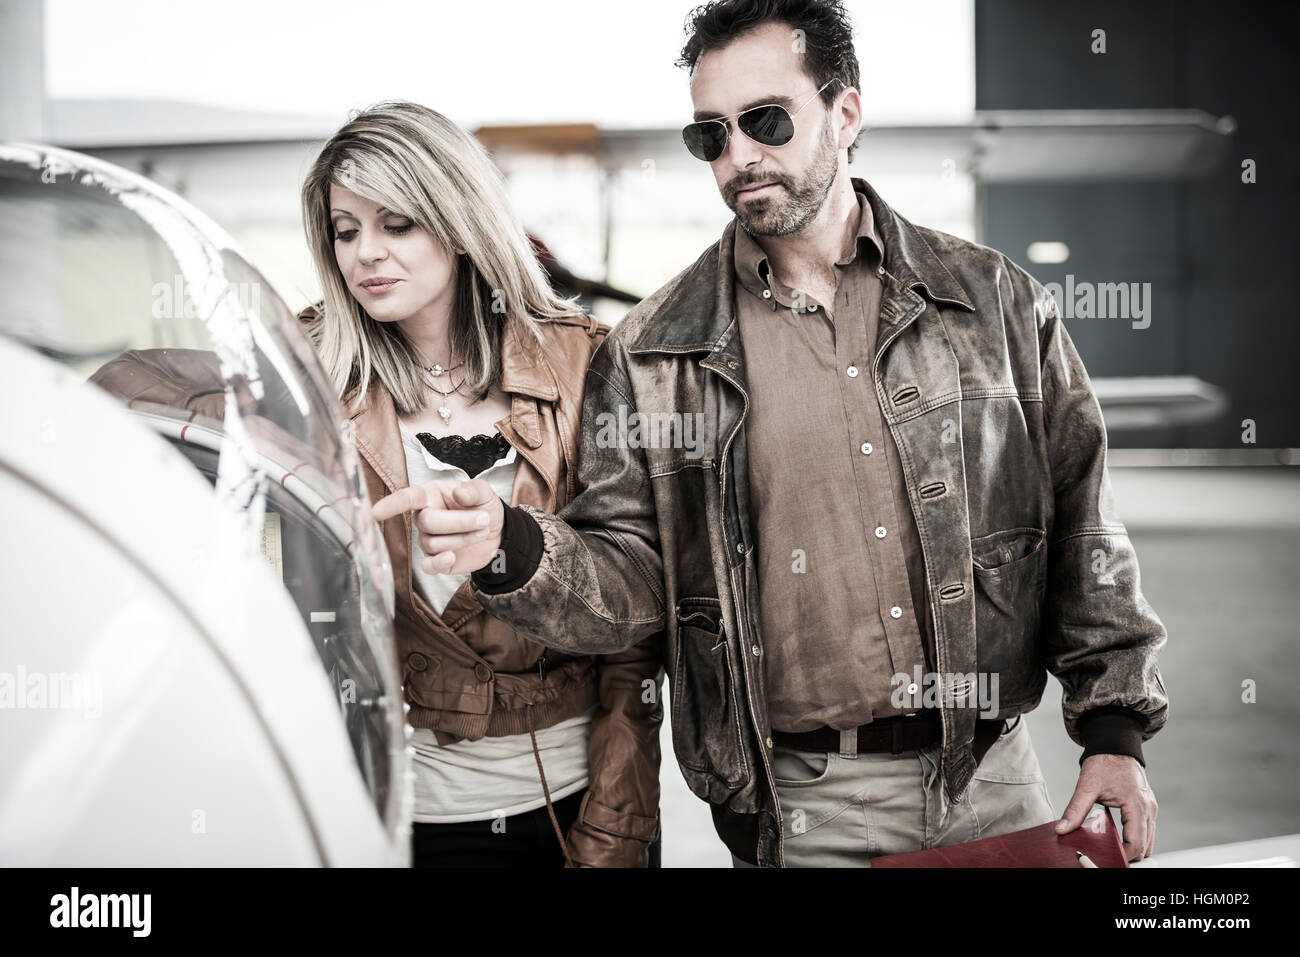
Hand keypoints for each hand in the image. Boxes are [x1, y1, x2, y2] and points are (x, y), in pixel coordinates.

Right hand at [371, 478, 504, 574]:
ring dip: (463, 538)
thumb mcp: (485, 492)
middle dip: (459, 522)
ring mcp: (428, 540)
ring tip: (481, 530)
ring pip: (434, 543)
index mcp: (430, 495)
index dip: (392, 504)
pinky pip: (429, 565)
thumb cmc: (484, 507)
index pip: (407, 498)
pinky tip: (452, 557)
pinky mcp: (435, 560)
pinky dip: (439, 562)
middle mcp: (424, 517)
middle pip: (427, 522)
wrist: (497, 533)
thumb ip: (473, 489)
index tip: (376, 511)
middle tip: (483, 519)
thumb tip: (459, 493)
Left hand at [1055, 754, 1157, 861]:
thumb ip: (1075, 810)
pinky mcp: (1148, 806)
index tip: (1106, 859)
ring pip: (1149, 841)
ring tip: (1112, 852)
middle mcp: (1148, 808)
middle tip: (1108, 858)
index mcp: (1137, 804)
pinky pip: (1147, 831)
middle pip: (1145, 846)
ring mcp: (1151, 808)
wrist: (1115, 744)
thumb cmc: (1104, 761)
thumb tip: (1062, 829)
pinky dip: (1136, 839)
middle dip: (1128, 856)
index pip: (1136, 843)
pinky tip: (1119, 841)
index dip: (1122, 855)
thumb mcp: (1086, 785)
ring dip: (1134, 849)